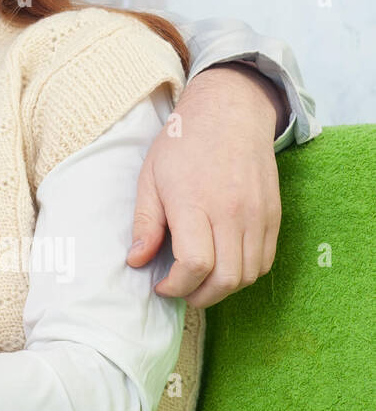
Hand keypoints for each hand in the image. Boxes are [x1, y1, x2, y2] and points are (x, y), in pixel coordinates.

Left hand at [130, 65, 282, 307]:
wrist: (229, 114)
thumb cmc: (182, 144)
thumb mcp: (150, 178)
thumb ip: (145, 223)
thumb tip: (136, 262)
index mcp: (194, 202)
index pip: (195, 264)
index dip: (176, 286)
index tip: (161, 285)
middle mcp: (231, 212)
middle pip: (226, 278)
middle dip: (199, 296)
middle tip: (180, 291)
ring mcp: (257, 215)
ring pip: (249, 275)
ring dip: (223, 289)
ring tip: (200, 281)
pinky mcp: (273, 215)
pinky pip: (265, 260)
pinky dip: (245, 273)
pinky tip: (223, 265)